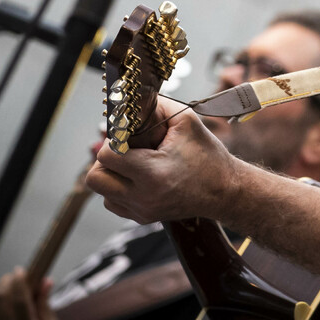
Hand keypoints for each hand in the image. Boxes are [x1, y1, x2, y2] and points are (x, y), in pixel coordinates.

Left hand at [0, 267, 62, 319]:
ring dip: (1, 299)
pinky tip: (6, 314)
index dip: (19, 281)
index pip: (19, 298)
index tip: (21, 270)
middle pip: (0, 300)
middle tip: (14, 277)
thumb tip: (45, 280)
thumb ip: (44, 304)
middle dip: (6, 284)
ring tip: (13, 296)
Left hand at [85, 98, 239, 223]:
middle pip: (95, 178)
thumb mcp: (187, 122)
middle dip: (106, 160)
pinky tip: (138, 179)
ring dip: (112, 175)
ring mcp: (142, 210)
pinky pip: (113, 203)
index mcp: (153, 173)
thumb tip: (134, 101)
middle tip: (125, 151)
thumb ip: (158, 106)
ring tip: (134, 165)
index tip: (129, 137)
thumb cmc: (207, 156)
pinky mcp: (142, 218)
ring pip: (102, 191)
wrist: (225, 190)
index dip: (114, 141)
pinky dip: (119, 190)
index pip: (106, 156)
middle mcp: (143, 196)